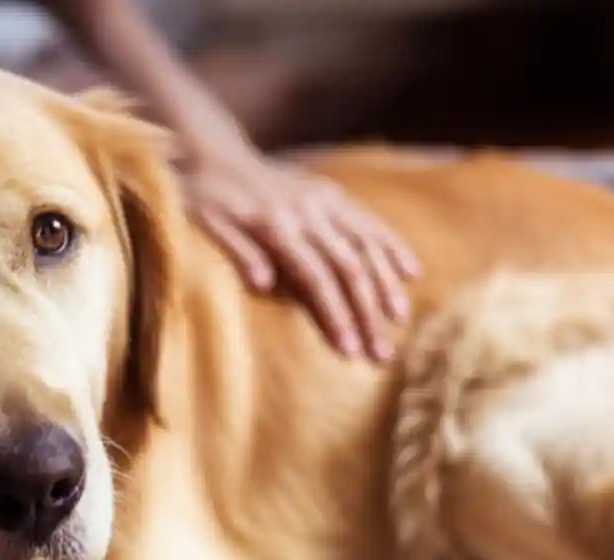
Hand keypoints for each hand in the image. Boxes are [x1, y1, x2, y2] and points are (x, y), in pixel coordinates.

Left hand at [182, 155, 420, 361]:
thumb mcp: (206, 224)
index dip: (335, 315)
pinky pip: (369, 221)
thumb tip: (263, 285)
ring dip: (386, 285)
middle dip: (367, 313)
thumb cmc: (203, 197)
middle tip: (379, 353)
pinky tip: (410, 273)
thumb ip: (238, 252)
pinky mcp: (332, 193)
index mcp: (276, 225)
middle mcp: (308, 211)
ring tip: (400, 320)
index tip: (348, 350)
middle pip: (349, 268)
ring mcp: (324, 200)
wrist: (213, 152)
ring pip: (367, 245)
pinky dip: (392, 247)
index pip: (314, 278)